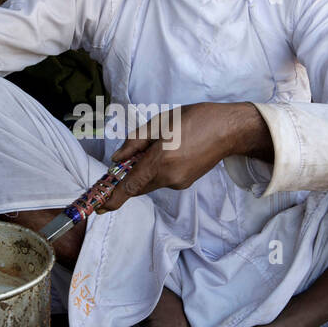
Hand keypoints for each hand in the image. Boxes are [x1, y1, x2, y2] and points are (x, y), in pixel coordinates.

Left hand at [98, 102, 271, 211]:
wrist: (229, 130)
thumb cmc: (195, 119)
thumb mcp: (160, 123)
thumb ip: (135, 142)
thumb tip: (117, 160)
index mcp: (160, 160)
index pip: (130, 186)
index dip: (113, 198)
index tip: (98, 207)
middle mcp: (169, 177)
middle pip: (138, 185)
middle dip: (129, 176)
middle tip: (129, 156)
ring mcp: (178, 182)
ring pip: (150, 181)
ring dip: (145, 170)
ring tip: (160, 143)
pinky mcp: (185, 182)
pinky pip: (163, 179)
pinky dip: (157, 169)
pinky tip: (170, 150)